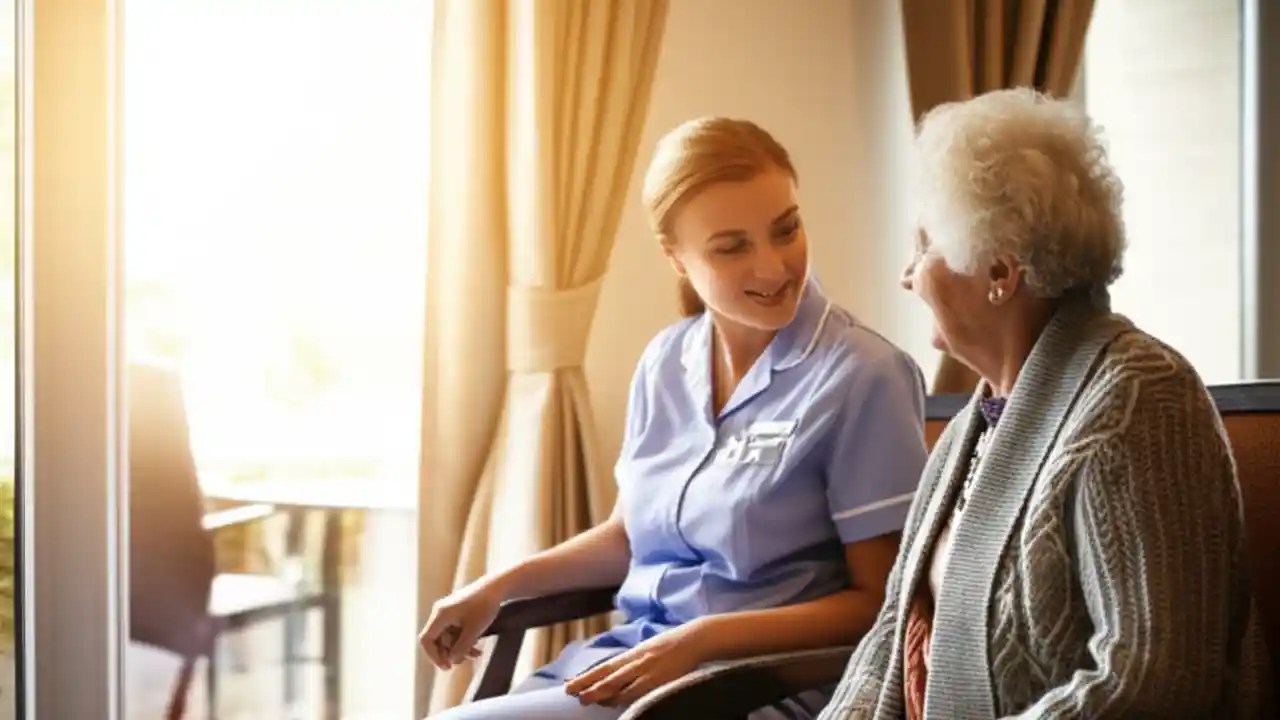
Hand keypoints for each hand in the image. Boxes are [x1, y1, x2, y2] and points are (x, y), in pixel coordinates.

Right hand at [418, 577, 505, 670]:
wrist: (496, 587)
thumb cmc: (485, 606)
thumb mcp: (474, 630)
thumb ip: (461, 648)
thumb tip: (452, 662)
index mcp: (440, 615)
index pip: (426, 640)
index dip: (433, 656)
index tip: (446, 666)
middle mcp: (440, 613)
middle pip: (437, 640)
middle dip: (450, 653)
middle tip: (464, 661)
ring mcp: (448, 612)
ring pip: (447, 637)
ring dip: (459, 647)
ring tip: (475, 655)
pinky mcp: (456, 613)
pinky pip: (454, 631)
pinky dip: (463, 640)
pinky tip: (476, 648)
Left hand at [563, 622, 706, 707]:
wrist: (695, 638)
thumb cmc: (673, 645)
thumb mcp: (649, 650)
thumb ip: (634, 662)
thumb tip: (619, 674)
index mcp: (632, 654)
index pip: (604, 666)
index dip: (586, 676)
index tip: (570, 683)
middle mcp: (635, 661)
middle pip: (606, 674)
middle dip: (587, 684)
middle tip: (569, 692)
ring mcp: (646, 670)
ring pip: (618, 684)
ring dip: (600, 692)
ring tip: (585, 699)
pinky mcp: (658, 678)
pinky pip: (638, 690)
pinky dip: (625, 697)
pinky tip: (614, 702)